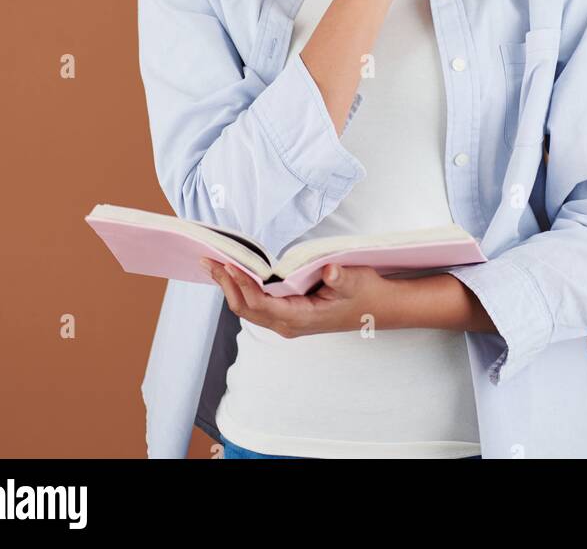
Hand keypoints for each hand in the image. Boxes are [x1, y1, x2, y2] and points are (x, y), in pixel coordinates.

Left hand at [199, 258, 392, 337]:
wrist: (378, 308)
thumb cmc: (365, 293)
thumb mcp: (356, 281)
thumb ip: (341, 278)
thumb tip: (330, 271)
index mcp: (300, 318)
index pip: (260, 304)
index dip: (241, 285)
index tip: (227, 264)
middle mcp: (288, 324)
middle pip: (246, 309)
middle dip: (226, 285)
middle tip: (208, 261)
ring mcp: (287, 322)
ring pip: (249, 309)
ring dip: (231, 288)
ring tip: (214, 266)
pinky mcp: (289, 315)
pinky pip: (257, 306)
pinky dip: (242, 290)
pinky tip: (235, 276)